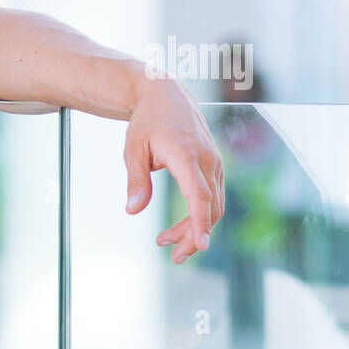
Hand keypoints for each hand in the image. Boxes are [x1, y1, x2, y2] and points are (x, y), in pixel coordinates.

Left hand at [123, 74, 223, 262]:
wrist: (167, 94)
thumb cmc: (147, 121)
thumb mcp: (133, 148)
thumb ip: (136, 180)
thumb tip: (133, 210)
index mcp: (186, 154)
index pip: (199, 195)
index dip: (200, 222)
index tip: (201, 246)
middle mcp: (207, 159)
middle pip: (210, 208)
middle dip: (193, 235)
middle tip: (172, 254)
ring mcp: (215, 162)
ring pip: (214, 205)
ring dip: (195, 228)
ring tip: (167, 241)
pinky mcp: (215, 165)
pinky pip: (214, 196)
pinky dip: (200, 215)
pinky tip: (180, 225)